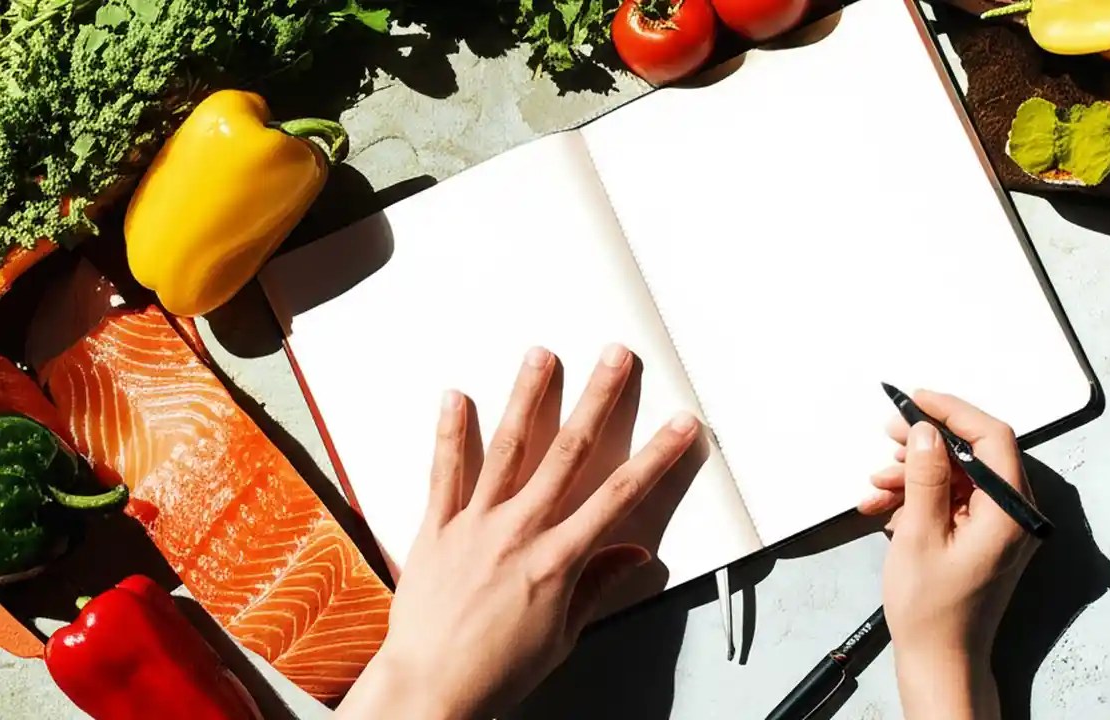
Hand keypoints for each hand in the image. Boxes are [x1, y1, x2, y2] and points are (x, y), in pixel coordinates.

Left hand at [336, 345, 699, 719]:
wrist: (429, 688)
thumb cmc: (496, 670)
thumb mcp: (563, 635)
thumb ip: (597, 586)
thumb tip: (634, 555)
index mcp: (559, 559)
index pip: (620, 495)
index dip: (656, 456)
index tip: (680, 426)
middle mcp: (521, 530)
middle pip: (569, 452)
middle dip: (598, 400)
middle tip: (615, 359)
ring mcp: (476, 523)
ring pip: (508, 447)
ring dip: (528, 397)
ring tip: (541, 355)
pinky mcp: (436, 527)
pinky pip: (444, 471)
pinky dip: (449, 432)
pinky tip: (456, 396)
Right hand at [857, 390, 1039, 719]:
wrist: (939, 660)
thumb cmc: (931, 610)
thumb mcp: (919, 534)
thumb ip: (927, 476)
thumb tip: (928, 431)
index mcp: (1010, 512)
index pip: (993, 438)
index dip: (954, 410)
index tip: (917, 400)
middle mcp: (1015, 515)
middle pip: (976, 454)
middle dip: (928, 443)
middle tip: (889, 436)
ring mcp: (1000, 528)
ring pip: (959, 477)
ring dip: (916, 474)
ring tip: (877, 485)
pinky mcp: (983, 539)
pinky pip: (954, 501)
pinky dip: (920, 498)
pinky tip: (886, 508)